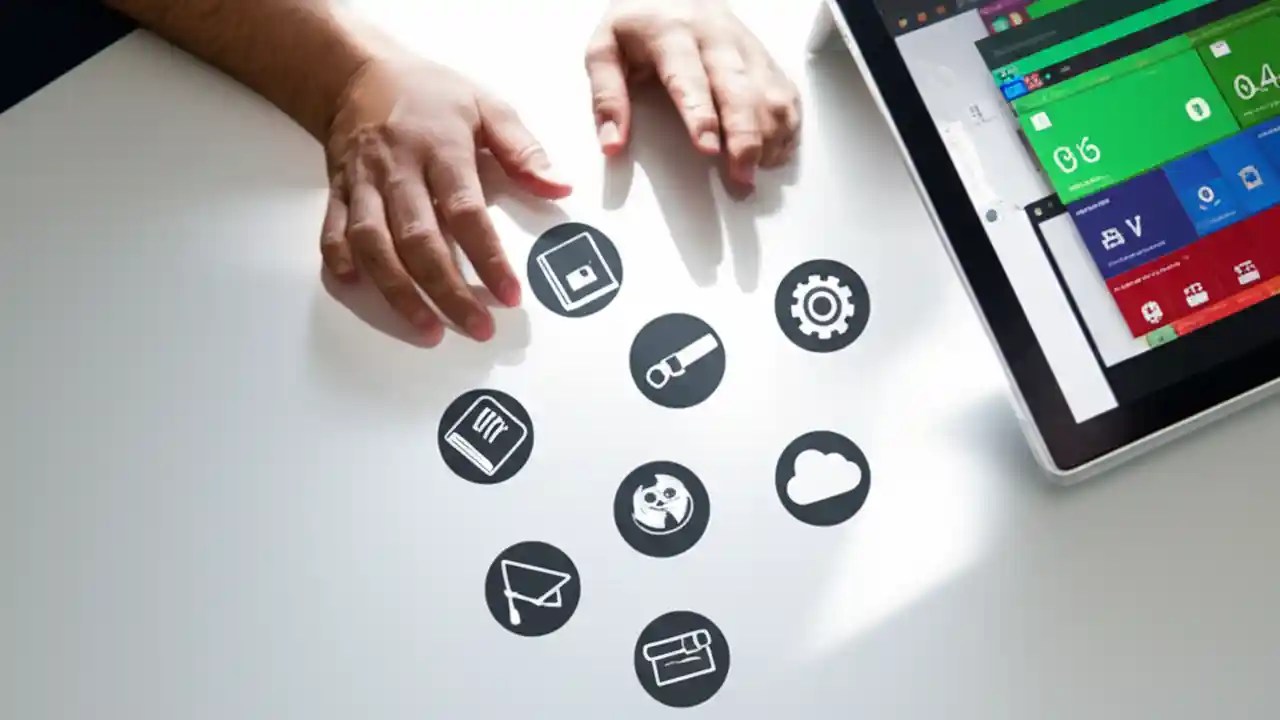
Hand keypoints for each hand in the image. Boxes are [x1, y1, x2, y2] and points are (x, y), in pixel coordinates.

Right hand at [321, 56, 571, 343]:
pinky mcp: (339, 191)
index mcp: (441, 150)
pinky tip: (357, 288)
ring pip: (374, 244)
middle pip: (420, 240)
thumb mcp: (487, 106)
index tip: (510, 295)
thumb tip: (559, 187)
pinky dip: (340, 261)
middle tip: (476, 327)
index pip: (466, 212)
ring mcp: (364, 183)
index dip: (488, 258)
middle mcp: (399, 170)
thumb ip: (524, 150)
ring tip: (427, 328)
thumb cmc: (431, 94)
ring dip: (398, 292)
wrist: (360, 73)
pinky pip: (335, 230)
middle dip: (448, 291)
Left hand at [586, 0, 801, 186]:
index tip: (708, 147)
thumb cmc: (638, 24)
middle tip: (741, 176)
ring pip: (769, 92)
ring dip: (769, 135)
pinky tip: (775, 151)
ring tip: (758, 169)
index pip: (690, 78)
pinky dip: (786, 126)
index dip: (701, 114)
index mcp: (672, 34)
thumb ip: (606, 98)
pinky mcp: (764, 58)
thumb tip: (612, 144)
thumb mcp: (605, 50)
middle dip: (745, 136)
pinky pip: (785, 93)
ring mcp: (745, 47)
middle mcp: (716, 38)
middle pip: (740, 89)